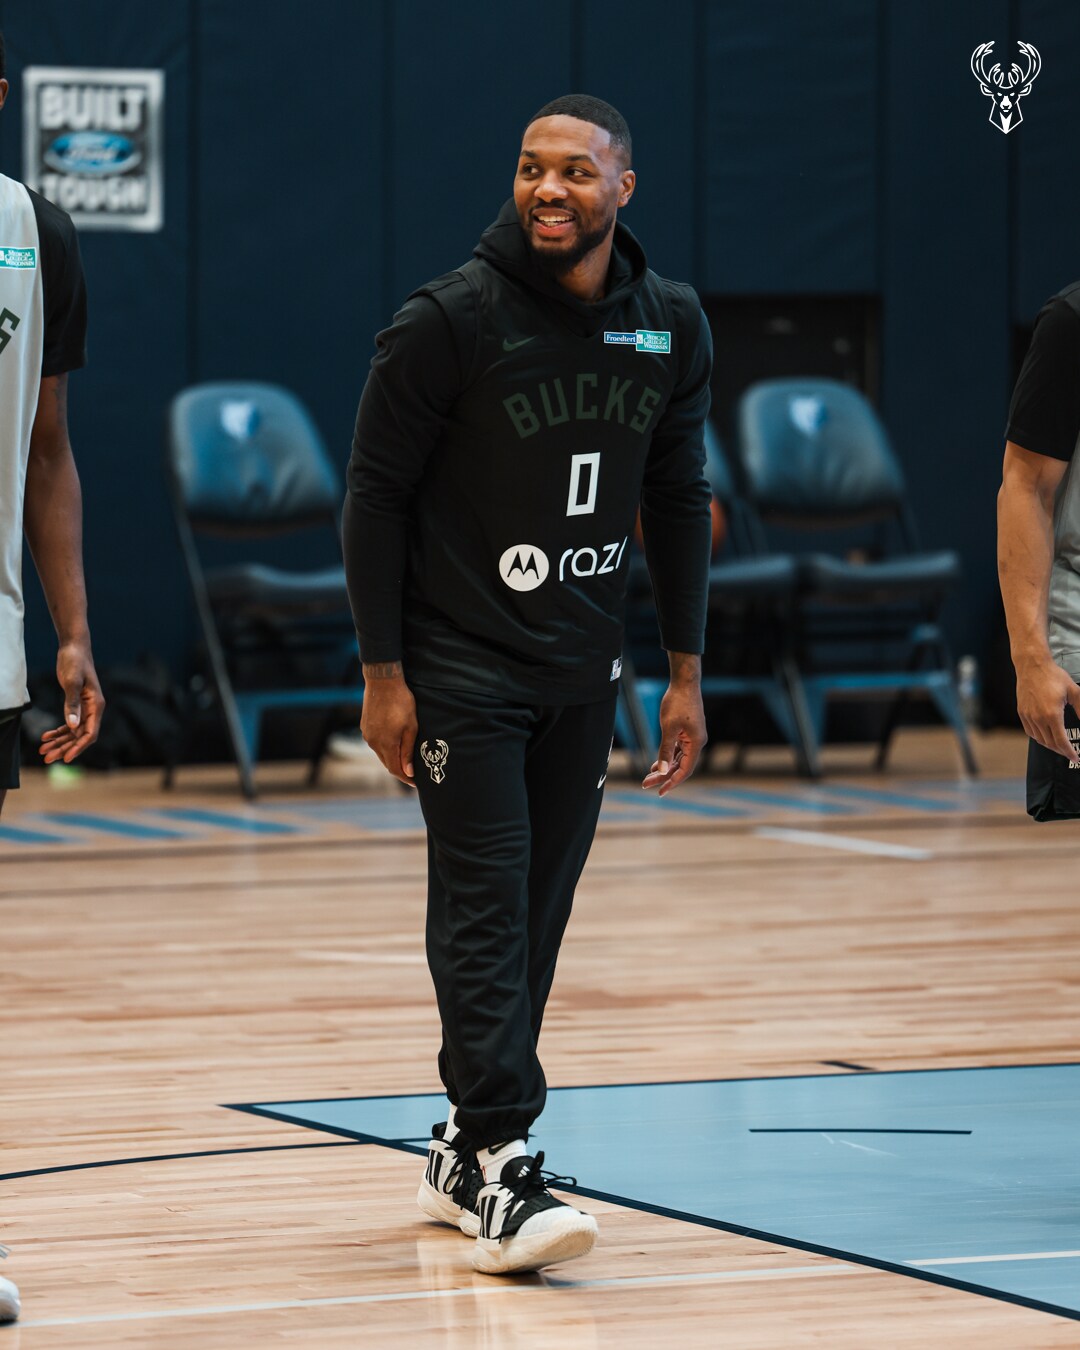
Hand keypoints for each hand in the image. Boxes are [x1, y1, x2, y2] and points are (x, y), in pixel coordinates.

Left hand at [38, 641, 104, 763]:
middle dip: (64, 748)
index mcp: (96, 705)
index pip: (90, 733)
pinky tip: (45, 737)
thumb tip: (72, 725)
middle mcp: (93, 710)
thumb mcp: (72, 683)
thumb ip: (72, 704)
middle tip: (47, 758)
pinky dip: (57, 732)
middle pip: (79, 736)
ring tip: (43, 751)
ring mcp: (85, 708)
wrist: (74, 648)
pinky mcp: (76, 705)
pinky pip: (68, 724)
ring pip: (72, 732)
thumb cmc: (75, 662)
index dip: (78, 747)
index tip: (66, 759)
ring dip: (59, 743)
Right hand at [360, 663, 417, 786]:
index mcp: (386, 744)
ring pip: (381, 753)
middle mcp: (373, 742)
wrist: (383, 681)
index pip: (395, 770)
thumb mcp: (411, 727)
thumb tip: (408, 772)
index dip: (406, 778)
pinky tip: (394, 742)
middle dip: (400, 769)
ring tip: (405, 758)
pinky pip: (376, 743)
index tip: (417, 782)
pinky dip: (385, 747)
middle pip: (387, 763)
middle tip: (414, 772)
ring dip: (392, 757)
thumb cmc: (401, 702)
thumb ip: (408, 751)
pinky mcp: (365, 726)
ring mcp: (367, 734)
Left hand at [642, 679, 706, 795]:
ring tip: (648, 777)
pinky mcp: (687, 732)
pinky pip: (678, 750)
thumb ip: (665, 750)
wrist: (684, 684)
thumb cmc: (677, 703)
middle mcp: (697, 743)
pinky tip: (656, 764)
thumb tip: (662, 770)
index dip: (672, 782)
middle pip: (680, 766)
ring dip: (664, 768)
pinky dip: (667, 757)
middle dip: (663, 776)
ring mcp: (693, 738)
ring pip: (678, 759)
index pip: (685, 770)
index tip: (659, 792)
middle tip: (645, 785)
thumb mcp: (668, 728)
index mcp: (696, 743)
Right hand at [1016, 658, 1079, 763]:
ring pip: (1040, 739)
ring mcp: (1028, 716)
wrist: (1032, 665)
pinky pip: (1030, 732)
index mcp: (1052, 715)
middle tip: (1071, 753)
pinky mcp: (1022, 713)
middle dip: (1062, 751)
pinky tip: (1046, 736)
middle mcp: (1038, 718)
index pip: (1061, 742)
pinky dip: (1040, 738)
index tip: (1076, 758)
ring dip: (1051, 746)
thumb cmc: (1053, 676)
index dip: (1070, 753)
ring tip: (1060, 746)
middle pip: (1050, 744)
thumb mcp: (1074, 692)